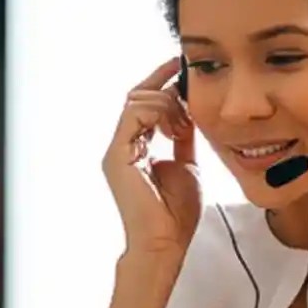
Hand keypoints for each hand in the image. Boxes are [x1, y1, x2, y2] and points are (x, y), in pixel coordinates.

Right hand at [102, 57, 201, 259]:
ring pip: (136, 101)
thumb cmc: (175, 213)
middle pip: (138, 95)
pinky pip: (134, 115)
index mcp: (136, 146)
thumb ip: (184, 139)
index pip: (145, 102)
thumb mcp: (187, 164)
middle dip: (166, 86)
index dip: (162, 81)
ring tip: (185, 121)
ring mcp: (117, 150)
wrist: (165, 242)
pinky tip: (176, 126)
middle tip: (190, 88)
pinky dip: (157, 112)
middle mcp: (123, 145)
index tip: (183, 66)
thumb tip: (191, 114)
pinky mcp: (117, 156)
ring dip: (166, 102)